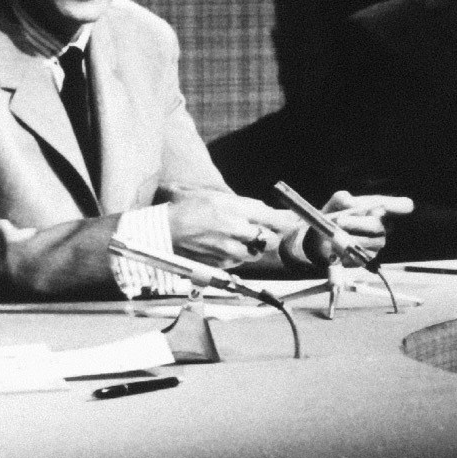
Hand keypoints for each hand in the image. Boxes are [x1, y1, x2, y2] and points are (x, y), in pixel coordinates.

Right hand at [168, 188, 299, 266]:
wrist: (162, 230)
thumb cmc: (184, 208)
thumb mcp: (212, 195)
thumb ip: (241, 203)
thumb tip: (264, 208)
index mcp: (235, 208)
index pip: (273, 216)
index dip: (286, 220)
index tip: (294, 221)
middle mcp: (236, 229)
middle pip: (269, 238)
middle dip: (269, 236)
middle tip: (263, 232)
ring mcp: (229, 248)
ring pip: (256, 253)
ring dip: (253, 248)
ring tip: (239, 240)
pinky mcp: (221, 263)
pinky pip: (239, 262)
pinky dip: (237, 257)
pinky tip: (225, 247)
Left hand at [274, 190, 408, 266]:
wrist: (324, 235)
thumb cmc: (337, 214)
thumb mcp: (337, 202)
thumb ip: (343, 198)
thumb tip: (352, 205)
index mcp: (381, 208)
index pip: (402, 205)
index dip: (400, 205)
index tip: (389, 206)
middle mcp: (383, 226)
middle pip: (376, 226)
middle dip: (355, 223)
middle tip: (339, 221)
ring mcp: (378, 244)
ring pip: (366, 242)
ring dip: (346, 238)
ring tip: (334, 234)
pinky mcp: (368, 258)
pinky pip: (358, 257)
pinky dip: (343, 252)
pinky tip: (337, 247)